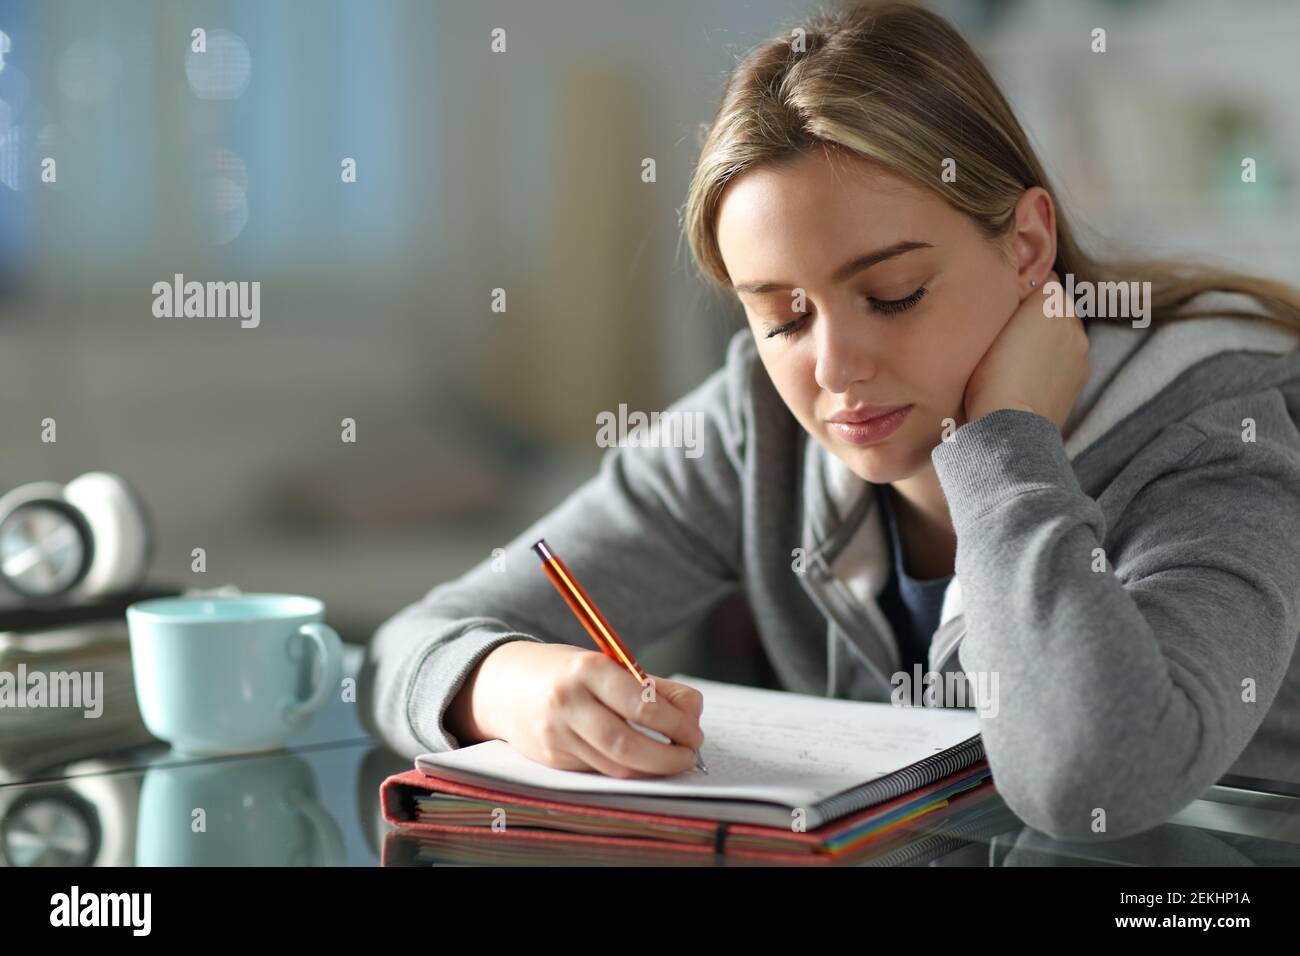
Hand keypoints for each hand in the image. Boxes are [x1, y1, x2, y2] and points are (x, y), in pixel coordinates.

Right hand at [451, 640, 704, 777]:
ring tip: (671, 759)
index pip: (641, 705)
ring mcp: (556, 734)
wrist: (501, 685)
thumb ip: (651, 686)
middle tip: (689, 753)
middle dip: (668, 756)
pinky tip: (640, 761)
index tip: (694, 730)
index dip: (677, 724)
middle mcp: (568, 703)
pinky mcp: (551, 759)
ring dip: (652, 768)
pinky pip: (598, 771)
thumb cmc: (565, 672)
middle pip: (628, 744)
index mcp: (586, 669)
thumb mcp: (605, 664)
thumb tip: (693, 710)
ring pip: (615, 766)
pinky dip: (626, 769)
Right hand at [961, 270, 1089, 431]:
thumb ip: (1006, 303)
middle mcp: (1073, 321)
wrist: (1008, 429)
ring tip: (1018, 358)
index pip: (1042, 278)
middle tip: (1008, 331)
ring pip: (1064, 332)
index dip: (1022, 288)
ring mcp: (1082, 352)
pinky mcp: (1081, 378)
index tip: (1004, 302)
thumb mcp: (985, 330)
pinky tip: (1030, 376)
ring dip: (1047, 338)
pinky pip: (1067, 357)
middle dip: (1037, 313)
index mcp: (1050, 302)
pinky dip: (1053, 361)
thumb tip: (1014, 292)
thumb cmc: (987, 378)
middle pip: (1056, 305)